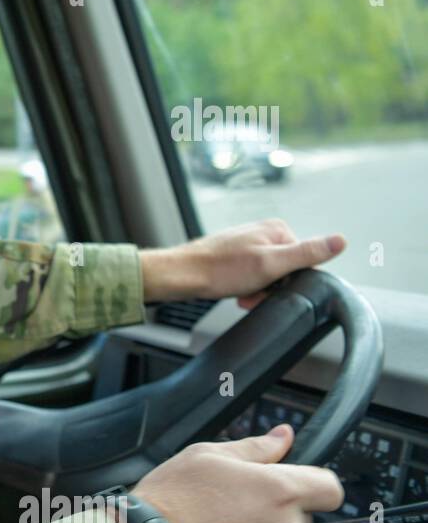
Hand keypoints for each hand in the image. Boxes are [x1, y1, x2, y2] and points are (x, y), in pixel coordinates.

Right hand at [130, 425, 343, 522]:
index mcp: (278, 489)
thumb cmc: (171, 498)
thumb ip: (255, 447)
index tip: (296, 483)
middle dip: (276, 508)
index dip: (315, 483)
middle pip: (300, 516)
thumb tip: (284, 436)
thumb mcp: (206, 455)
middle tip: (233, 502)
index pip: (331, 489)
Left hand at [140, 218, 345, 307]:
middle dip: (270, 287)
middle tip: (251, 293)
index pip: (303, 262)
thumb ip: (307, 253)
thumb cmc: (221, 270)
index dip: (289, 282)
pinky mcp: (233, 255)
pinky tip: (232, 290)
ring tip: (239, 292)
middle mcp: (263, 232)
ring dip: (256, 290)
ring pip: (266, 276)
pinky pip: (249, 276)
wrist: (182, 275)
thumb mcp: (271, 264)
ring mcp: (247, 243)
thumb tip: (341, 241)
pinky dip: (243, 287)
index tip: (270, 287)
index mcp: (278, 229)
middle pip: (284, 269)